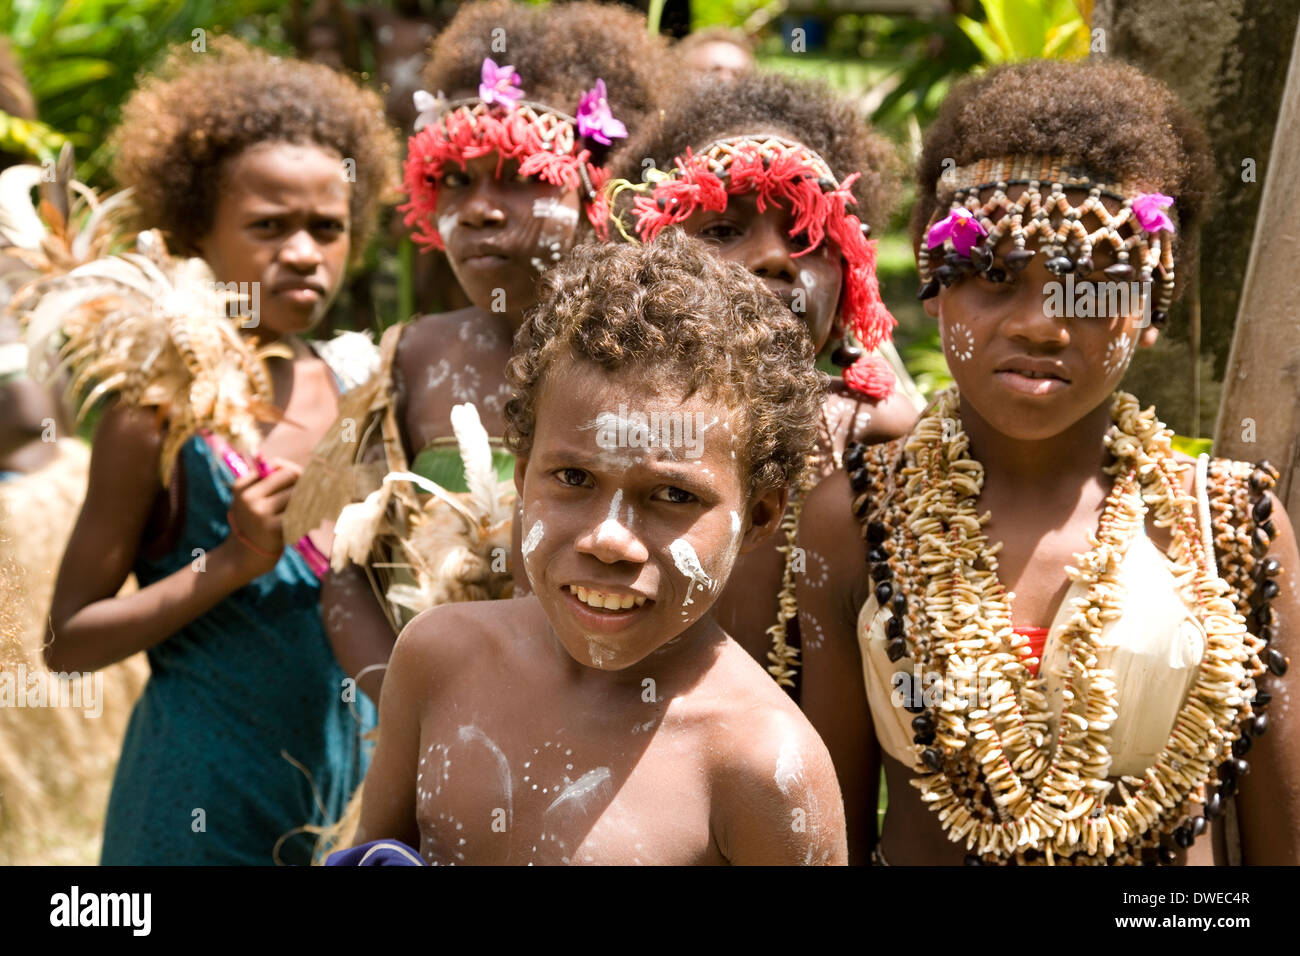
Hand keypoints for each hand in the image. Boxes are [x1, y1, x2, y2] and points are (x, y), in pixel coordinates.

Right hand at [225, 457, 302, 580]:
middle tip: (307, 499)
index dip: (293, 474)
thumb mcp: (254, 499)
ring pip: (299, 493)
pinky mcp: (273, 527)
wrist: (244, 557)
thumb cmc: (255, 523)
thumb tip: (312, 471)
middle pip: (291, 475)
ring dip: (307, 501)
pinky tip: (306, 524)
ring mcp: (260, 512)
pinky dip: (309, 516)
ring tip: (305, 512)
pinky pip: (302, 511)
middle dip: (303, 484)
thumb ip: (275, 481)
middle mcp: (249, 497)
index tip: (299, 485)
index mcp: (242, 485)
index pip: (278, 465)